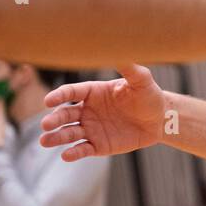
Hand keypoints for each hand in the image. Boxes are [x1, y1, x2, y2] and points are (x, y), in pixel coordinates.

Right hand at [38, 64, 166, 160]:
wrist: (160, 119)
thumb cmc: (149, 96)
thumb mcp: (141, 80)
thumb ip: (129, 68)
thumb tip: (118, 50)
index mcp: (93, 92)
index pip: (71, 92)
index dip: (59, 96)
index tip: (48, 101)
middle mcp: (87, 110)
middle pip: (65, 114)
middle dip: (54, 119)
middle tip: (46, 124)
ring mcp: (91, 128)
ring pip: (69, 133)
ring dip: (57, 137)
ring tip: (45, 141)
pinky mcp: (98, 145)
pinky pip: (83, 150)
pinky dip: (74, 153)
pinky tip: (66, 155)